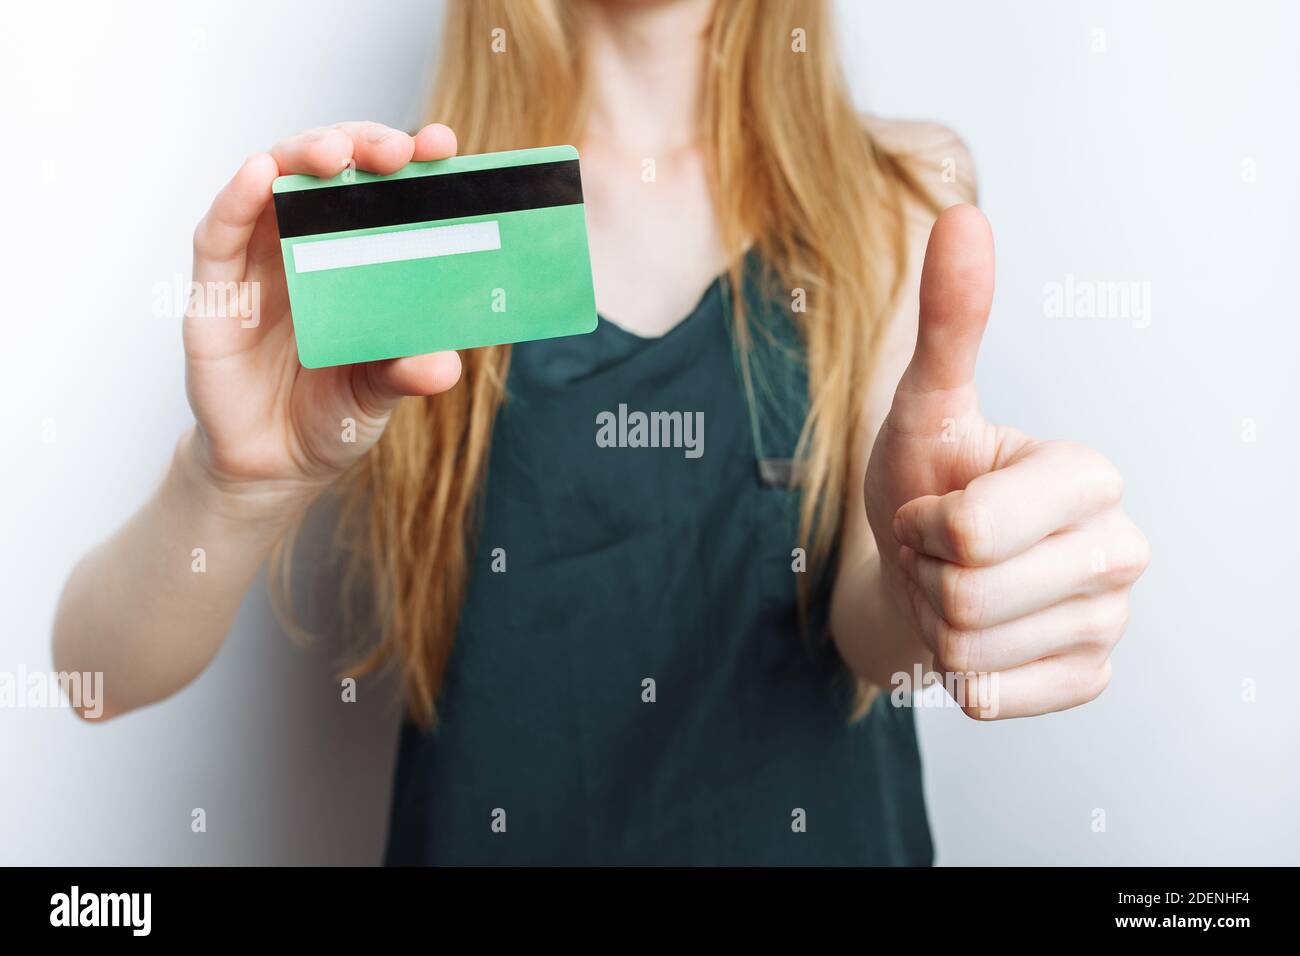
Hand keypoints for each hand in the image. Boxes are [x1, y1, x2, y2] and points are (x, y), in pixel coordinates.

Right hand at [182, 121, 463, 517]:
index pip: (382, 190)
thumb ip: (406, 373)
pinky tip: (261, 174)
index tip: (444, 146)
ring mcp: (258, 263)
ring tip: (335, 154)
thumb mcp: (379, 394)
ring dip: (301, 156)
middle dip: (362, 146)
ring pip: (272, 182)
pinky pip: (221, 232)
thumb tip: (444, 365)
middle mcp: (307, 247)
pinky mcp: (215, 291)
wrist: (272, 468)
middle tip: (398, 151)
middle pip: (328, 170)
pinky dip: (238, 199)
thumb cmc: (331, 415)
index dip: (410, 161)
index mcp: (356, 258)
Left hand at [864, 205, 1148, 718]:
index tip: (933, 503)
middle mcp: (1119, 548)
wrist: (917, 569)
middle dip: (921, 575)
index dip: (923, 526)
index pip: (975, 530)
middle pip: (968, 596)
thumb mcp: (924, 407)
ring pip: (969, 650)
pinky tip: (972, 640)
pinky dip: (955, 674)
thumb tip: (965, 217)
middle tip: (934, 550)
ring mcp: (1109, 621)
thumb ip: (950, 325)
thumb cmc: (924, 484)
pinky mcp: (1087, 678)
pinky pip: (991, 697)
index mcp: (1090, 476)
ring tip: (949, 586)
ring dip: (931, 623)